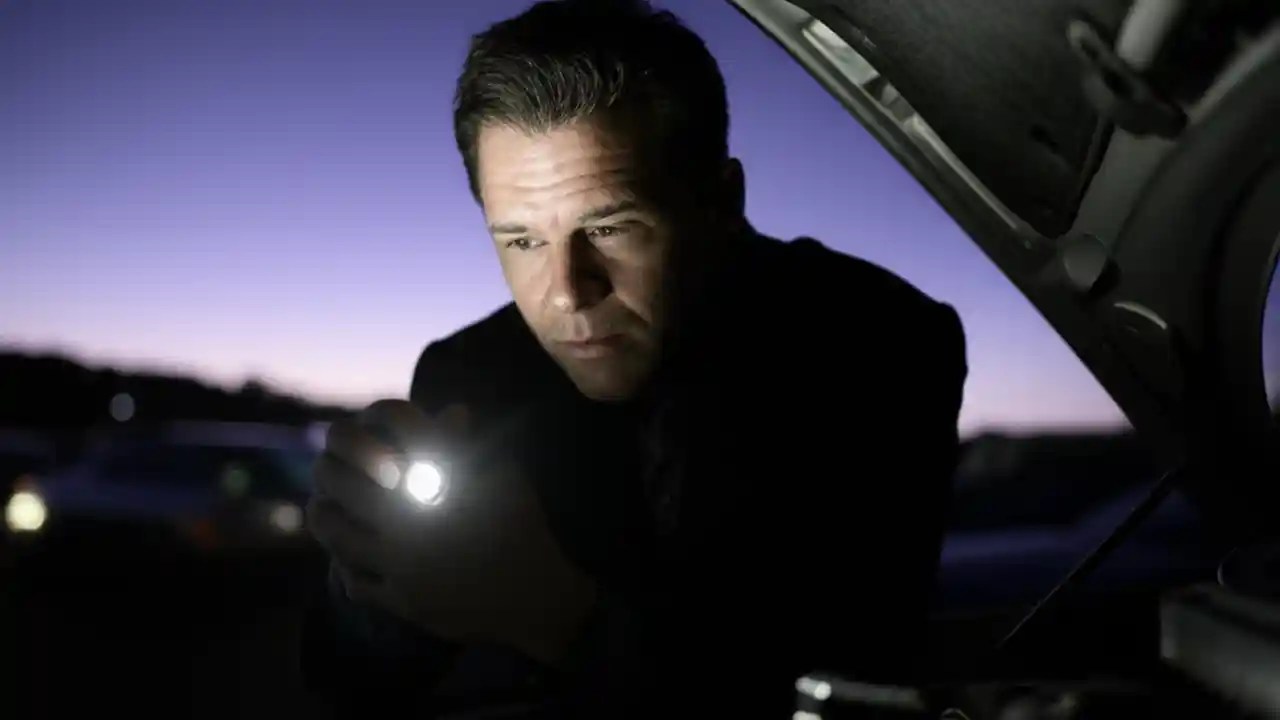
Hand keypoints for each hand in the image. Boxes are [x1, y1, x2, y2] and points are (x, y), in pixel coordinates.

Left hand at [306, 399, 596, 665]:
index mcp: (436, 481)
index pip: (384, 432)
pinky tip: (352, 555)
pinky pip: (354, 580)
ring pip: (336, 533)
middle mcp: (410, 521)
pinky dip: (347, 565)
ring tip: (327, 506)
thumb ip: (467, 445)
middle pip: (342, 481)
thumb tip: (453, 411)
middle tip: (331, 465)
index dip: (374, 425)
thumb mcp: (502, 475)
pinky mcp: (401, 602)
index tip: (373, 429)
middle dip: (336, 466)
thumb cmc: (522, 525)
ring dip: (327, 513)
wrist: (536, 594)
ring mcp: (401, 566)